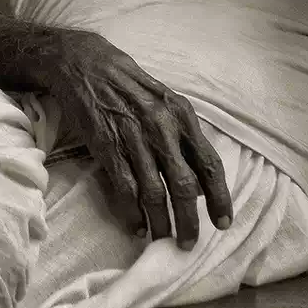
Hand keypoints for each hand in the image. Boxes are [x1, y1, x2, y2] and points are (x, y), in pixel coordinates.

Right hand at [36, 30, 231, 247]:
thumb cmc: (128, 84)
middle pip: (183, 185)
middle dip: (189, 220)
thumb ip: (181, 135)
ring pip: (154, 192)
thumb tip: (197, 179)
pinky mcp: (106, 145)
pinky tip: (137, 226)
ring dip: (161, 222)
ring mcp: (132, 137)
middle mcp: (161, 127)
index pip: (209, 163)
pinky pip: (124, 187)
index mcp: (181, 115)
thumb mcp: (164, 101)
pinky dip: (132, 212)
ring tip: (163, 241)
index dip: (219, 197)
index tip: (224, 223)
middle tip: (189, 244)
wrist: (83, 63)